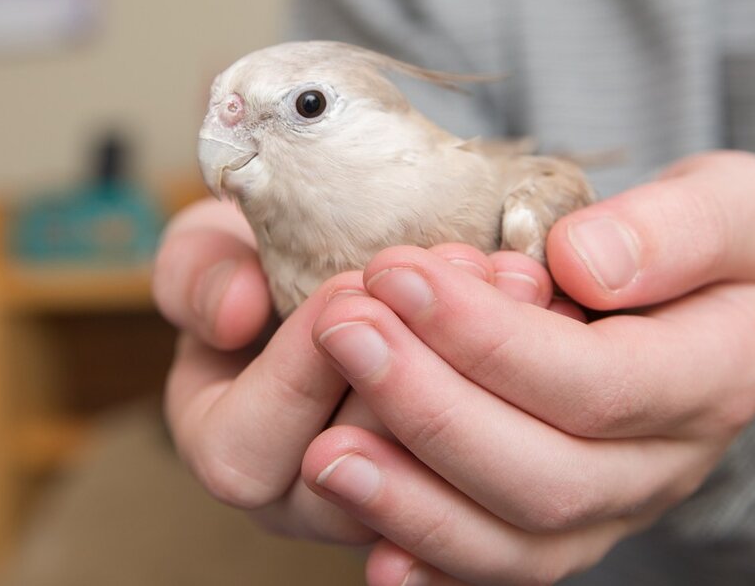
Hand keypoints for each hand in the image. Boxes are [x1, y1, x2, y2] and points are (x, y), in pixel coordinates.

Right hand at [153, 200, 562, 543]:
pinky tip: (557, 314)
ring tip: (515, 275)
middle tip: (459, 267)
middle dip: (416, 373)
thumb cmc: (268, 261)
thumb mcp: (210, 246)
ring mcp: (397, 508)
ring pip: (446, 493)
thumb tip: (237, 311)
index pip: (244, 456)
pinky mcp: (482, 496)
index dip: (296, 377)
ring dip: (489, 377)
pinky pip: (519, 489)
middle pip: (360, 486)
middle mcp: (311, 499)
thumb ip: (197, 272)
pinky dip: (545, 397)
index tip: (349, 287)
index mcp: (230, 449)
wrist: (350, 270)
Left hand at [301, 151, 754, 584]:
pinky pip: (490, 572)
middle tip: (344, 328)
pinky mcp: (551, 534)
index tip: (401, 273)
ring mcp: (608, 514)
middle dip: (432, 408)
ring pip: (513, 545)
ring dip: (411, 499)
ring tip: (325, 445)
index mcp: (716, 378)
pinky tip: (362, 534)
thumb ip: (678, 226)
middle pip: (547, 478)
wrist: (700, 307)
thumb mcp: (730, 203)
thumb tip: (584, 263)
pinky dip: (424, 563)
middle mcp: (664, 469)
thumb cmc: (700, 244)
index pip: (600, 383)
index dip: (491, 339)